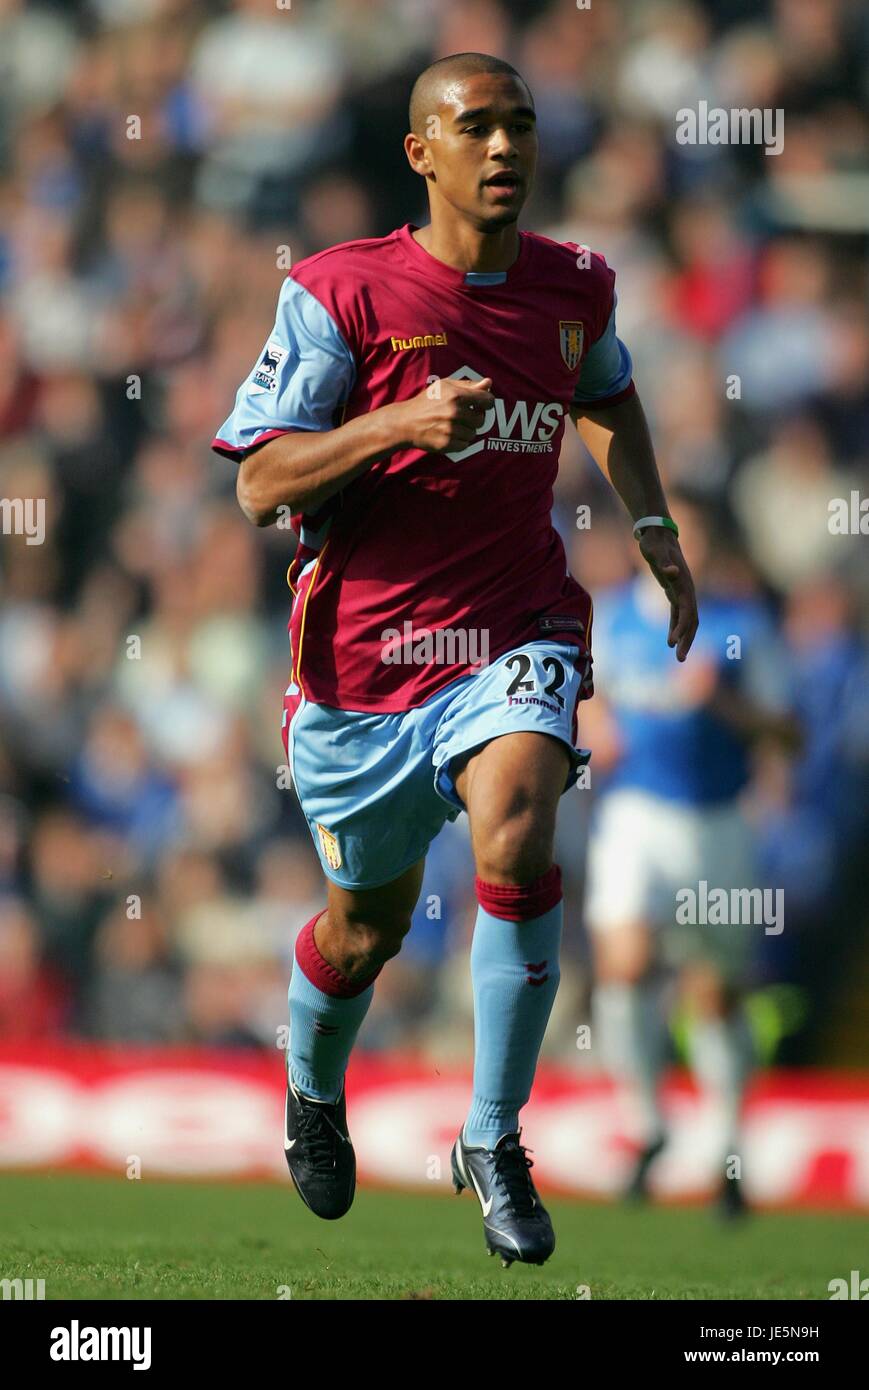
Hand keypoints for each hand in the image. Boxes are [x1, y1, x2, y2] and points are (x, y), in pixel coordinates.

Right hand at [390, 377, 494, 453]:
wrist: (406, 422)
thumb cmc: (427, 401)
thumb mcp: (445, 386)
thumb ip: (468, 385)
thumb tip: (488, 383)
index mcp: (457, 395)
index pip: (488, 400)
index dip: (486, 403)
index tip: (480, 405)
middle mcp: (455, 412)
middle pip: (481, 419)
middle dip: (474, 418)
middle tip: (462, 416)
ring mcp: (451, 429)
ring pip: (473, 433)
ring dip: (466, 431)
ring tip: (453, 426)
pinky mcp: (446, 444)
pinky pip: (465, 445)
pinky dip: (459, 441)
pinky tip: (449, 435)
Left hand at [637, 525, 698, 660]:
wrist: (658, 533)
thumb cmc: (654, 542)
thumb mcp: (655, 551)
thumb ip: (663, 562)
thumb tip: (671, 573)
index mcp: (684, 583)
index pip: (688, 611)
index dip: (682, 627)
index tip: (673, 642)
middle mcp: (687, 589)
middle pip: (692, 620)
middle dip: (687, 640)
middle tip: (679, 659)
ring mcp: (683, 591)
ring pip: (688, 620)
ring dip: (684, 638)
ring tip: (678, 656)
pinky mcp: (675, 592)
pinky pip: (679, 614)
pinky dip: (676, 628)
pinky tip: (671, 640)